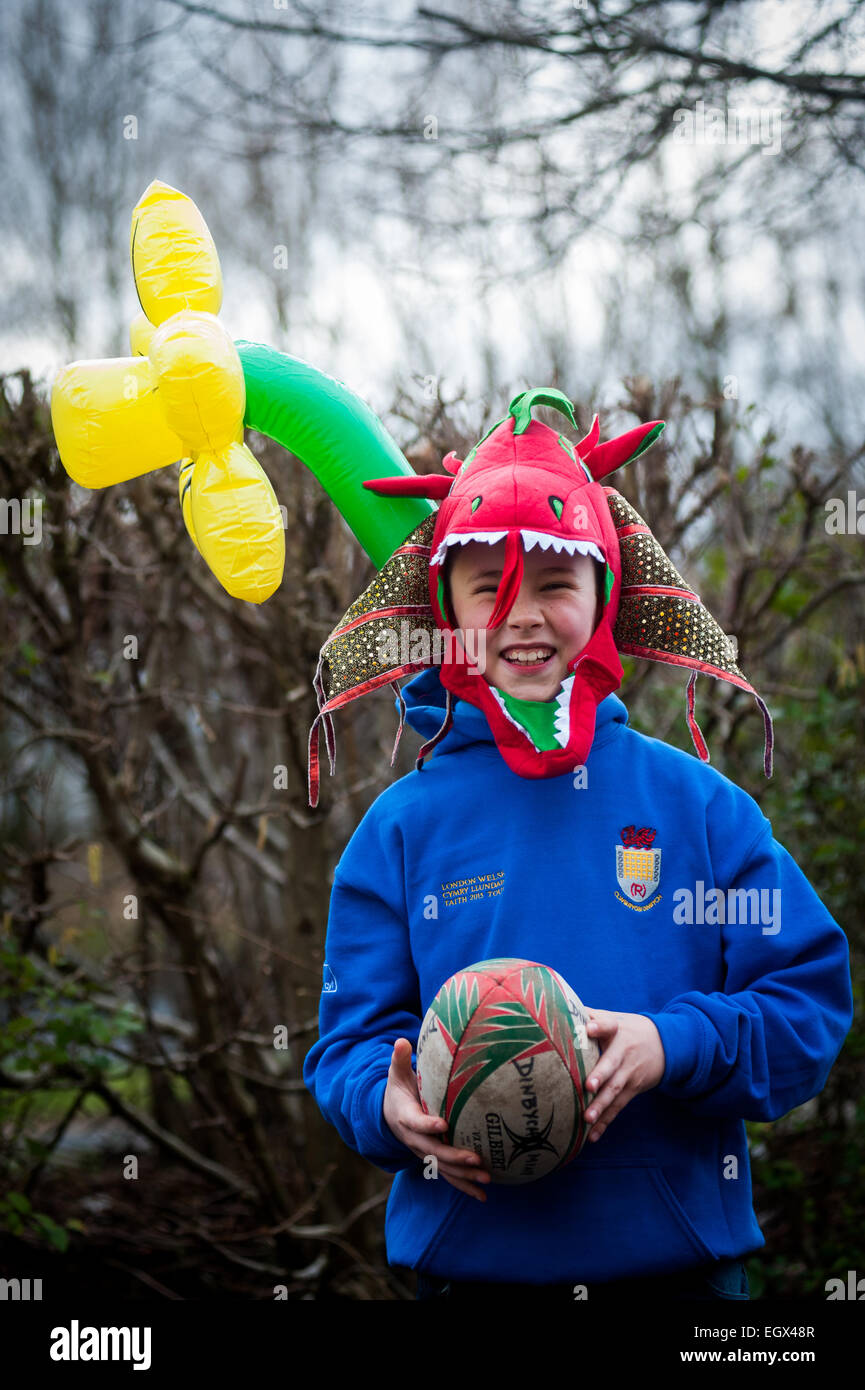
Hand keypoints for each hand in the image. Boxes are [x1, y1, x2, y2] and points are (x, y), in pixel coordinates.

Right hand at [382, 1038, 490, 1200]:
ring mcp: (423, 1152)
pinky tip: (482, 1196)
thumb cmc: (398, 1089)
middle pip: (433, 1152)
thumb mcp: (396, 1073)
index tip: (443, 1124)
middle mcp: (414, 1139)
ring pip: (443, 1168)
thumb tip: (401, 1041)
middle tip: (476, 1159)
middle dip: (454, 1157)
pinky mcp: (433, 1159)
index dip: (428, 1125)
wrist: (388, 1114)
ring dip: (464, 1176)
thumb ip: (400, 1059)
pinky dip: (464, 1186)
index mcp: (405, 1117)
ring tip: (486, 1180)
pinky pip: (449, 1176)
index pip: (416, 1123)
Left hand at [581, 1008, 665, 1141]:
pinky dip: (606, 1122)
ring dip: (601, 1106)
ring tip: (587, 1118)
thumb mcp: (613, 1017)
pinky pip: (618, 1107)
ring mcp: (629, 1073)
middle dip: (601, 1075)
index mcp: (617, 1031)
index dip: (600, 1027)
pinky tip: (592, 1136)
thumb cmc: (627, 1029)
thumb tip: (557, 1007)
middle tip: (588, 1086)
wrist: (665, 1044)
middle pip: (612, 1064)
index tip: (589, 1027)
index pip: (609, 1026)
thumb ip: (588, 1014)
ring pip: (615, 1090)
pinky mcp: (632, 1090)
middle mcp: (624, 1053)